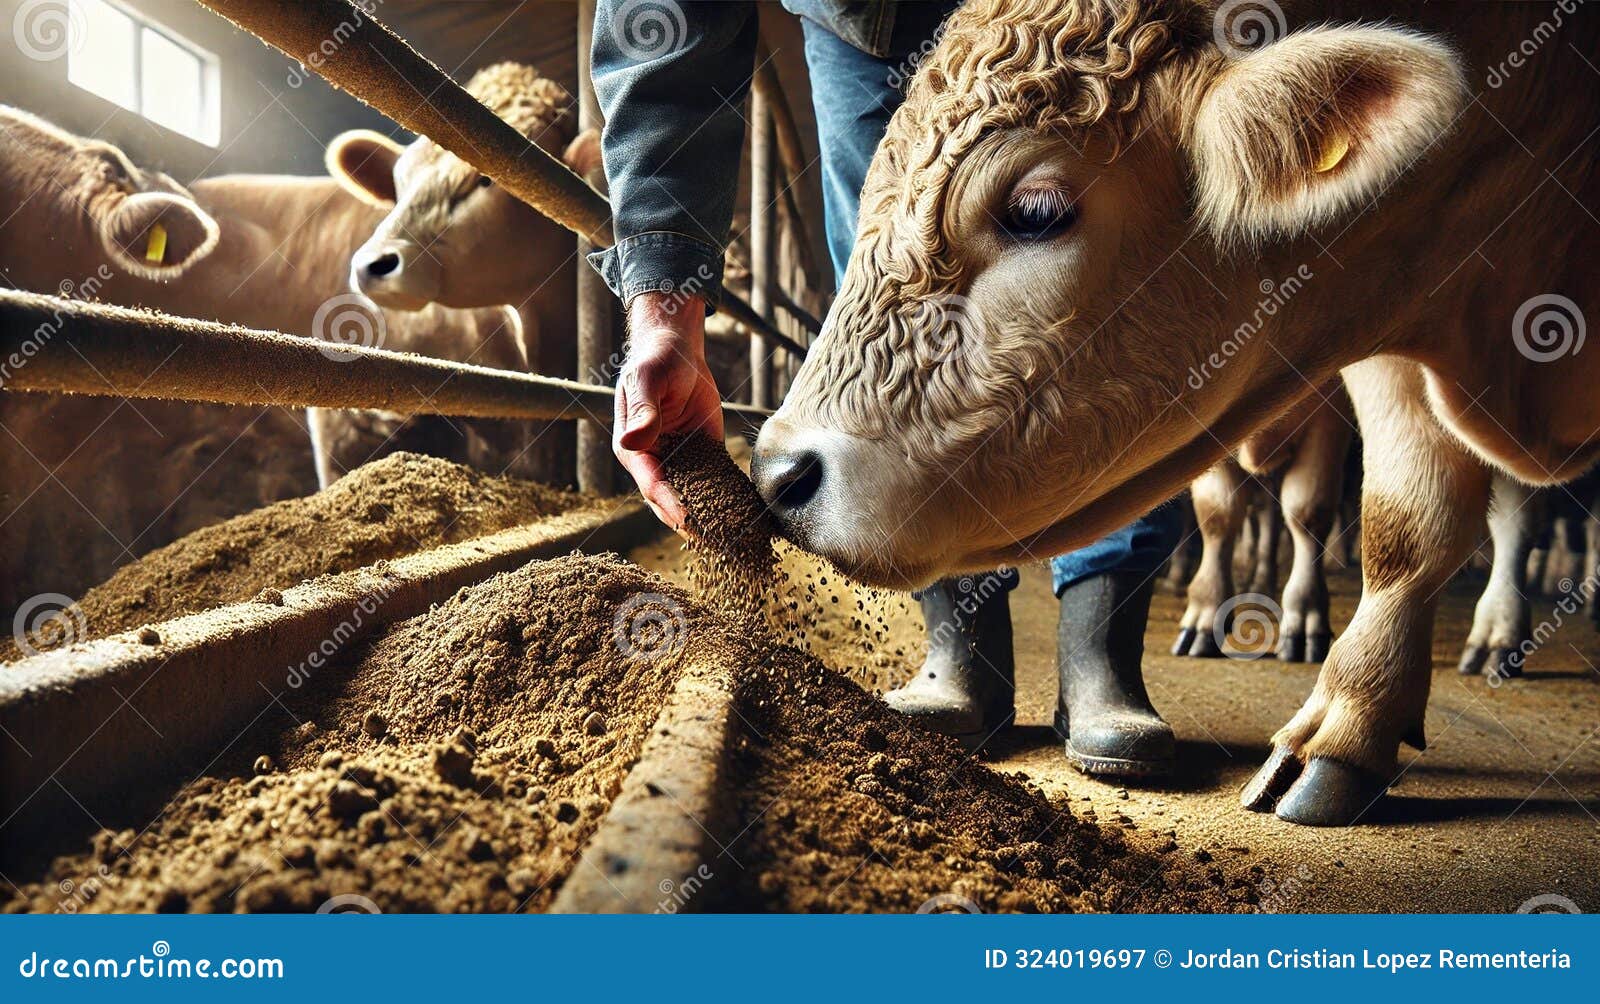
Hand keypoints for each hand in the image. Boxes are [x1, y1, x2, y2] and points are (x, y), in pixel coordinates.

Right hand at [614, 292, 723, 531]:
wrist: (676, 350)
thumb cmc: (656, 361)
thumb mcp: (648, 382)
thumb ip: (643, 411)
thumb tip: (632, 441)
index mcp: (633, 449)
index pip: (651, 484)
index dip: (668, 503)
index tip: (686, 520)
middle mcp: (653, 462)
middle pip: (671, 500)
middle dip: (691, 523)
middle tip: (715, 544)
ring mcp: (677, 461)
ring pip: (692, 497)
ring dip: (710, 518)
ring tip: (733, 541)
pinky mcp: (700, 455)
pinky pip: (712, 481)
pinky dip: (726, 498)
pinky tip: (746, 515)